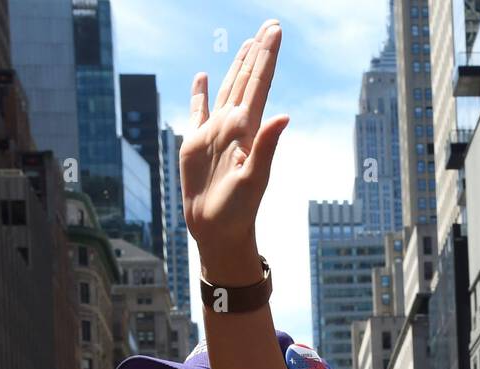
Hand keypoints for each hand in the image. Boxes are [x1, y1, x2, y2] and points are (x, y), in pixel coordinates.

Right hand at [180, 20, 287, 284]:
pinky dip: (201, 92)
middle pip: (248, 80)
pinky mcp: (196, 142)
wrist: (217, 230)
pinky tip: (204, 77)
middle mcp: (234, 125)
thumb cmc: (238, 210)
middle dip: (258, 53)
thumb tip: (283, 116)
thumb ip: (266, 146)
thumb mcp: (254, 178)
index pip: (260, 84)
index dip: (267, 57)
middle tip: (270, 26)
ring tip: (247, 43)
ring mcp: (215, 131)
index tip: (275, 31)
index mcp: (248, 129)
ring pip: (228, 89)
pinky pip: (198, 110)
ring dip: (237, 66)